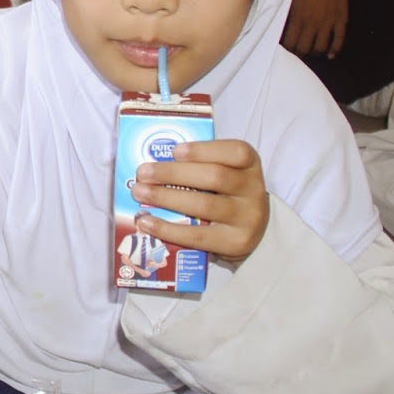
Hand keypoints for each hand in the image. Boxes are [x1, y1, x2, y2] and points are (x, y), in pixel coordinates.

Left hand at [131, 139, 269, 263]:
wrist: (251, 231)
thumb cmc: (226, 193)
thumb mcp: (223, 172)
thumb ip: (197, 165)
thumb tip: (151, 166)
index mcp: (250, 164)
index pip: (237, 152)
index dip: (204, 150)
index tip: (174, 151)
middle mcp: (253, 190)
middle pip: (214, 177)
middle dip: (173, 173)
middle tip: (142, 173)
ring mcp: (248, 218)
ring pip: (204, 205)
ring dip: (166, 198)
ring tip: (139, 193)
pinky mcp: (236, 243)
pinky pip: (198, 236)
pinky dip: (168, 229)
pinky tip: (147, 223)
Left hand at [282, 0, 350, 56]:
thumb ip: (284, 12)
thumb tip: (274, 25)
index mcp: (298, 17)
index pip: (290, 43)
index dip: (288, 49)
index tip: (286, 50)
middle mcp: (312, 23)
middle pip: (304, 49)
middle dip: (300, 53)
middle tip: (298, 53)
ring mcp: (328, 23)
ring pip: (320, 48)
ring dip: (315, 53)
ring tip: (311, 52)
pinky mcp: (340, 20)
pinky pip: (338, 40)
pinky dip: (334, 50)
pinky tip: (329, 55)